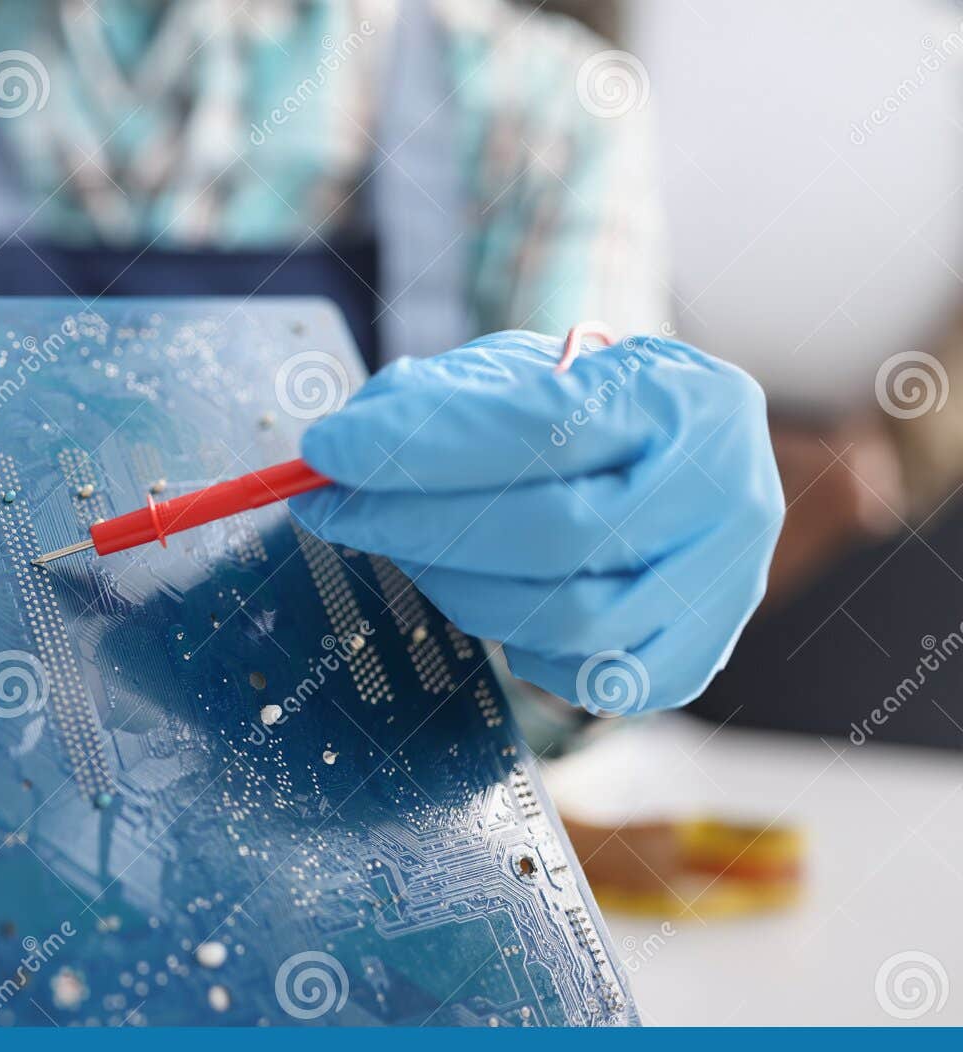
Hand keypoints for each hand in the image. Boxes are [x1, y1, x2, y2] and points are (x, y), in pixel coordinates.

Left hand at [289, 331, 785, 714]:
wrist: (683, 464)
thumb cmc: (589, 411)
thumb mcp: (524, 372)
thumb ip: (437, 398)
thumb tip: (340, 449)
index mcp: (687, 400)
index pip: (541, 428)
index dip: (421, 448)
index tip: (326, 453)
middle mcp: (727, 497)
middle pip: (552, 535)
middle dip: (417, 526)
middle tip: (335, 510)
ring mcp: (723, 591)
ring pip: (562, 619)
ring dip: (453, 587)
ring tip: (408, 546)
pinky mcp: (693, 660)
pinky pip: (578, 677)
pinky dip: (512, 642)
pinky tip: (491, 593)